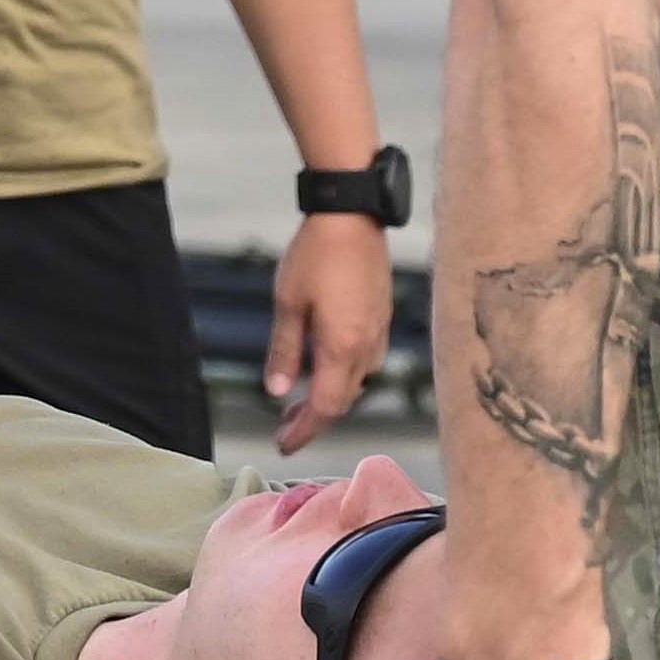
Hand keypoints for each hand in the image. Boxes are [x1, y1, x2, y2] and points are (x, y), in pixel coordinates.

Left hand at [264, 213, 394, 452]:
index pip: (325, 408)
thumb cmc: (317, 254)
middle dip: (313, 419)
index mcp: (342, 347)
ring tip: (298, 400)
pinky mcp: (382, 317)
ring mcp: (379, 332)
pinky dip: (343, 376)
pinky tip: (324, 367)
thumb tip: (277, 391)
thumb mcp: (288, 303)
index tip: (283, 444)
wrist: (353, 215)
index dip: (304, 431)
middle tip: (284, 426)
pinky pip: (366, 361)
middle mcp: (367, 346)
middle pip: (343, 400)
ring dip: (329, 397)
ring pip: (356, 382)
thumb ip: (284, 351)